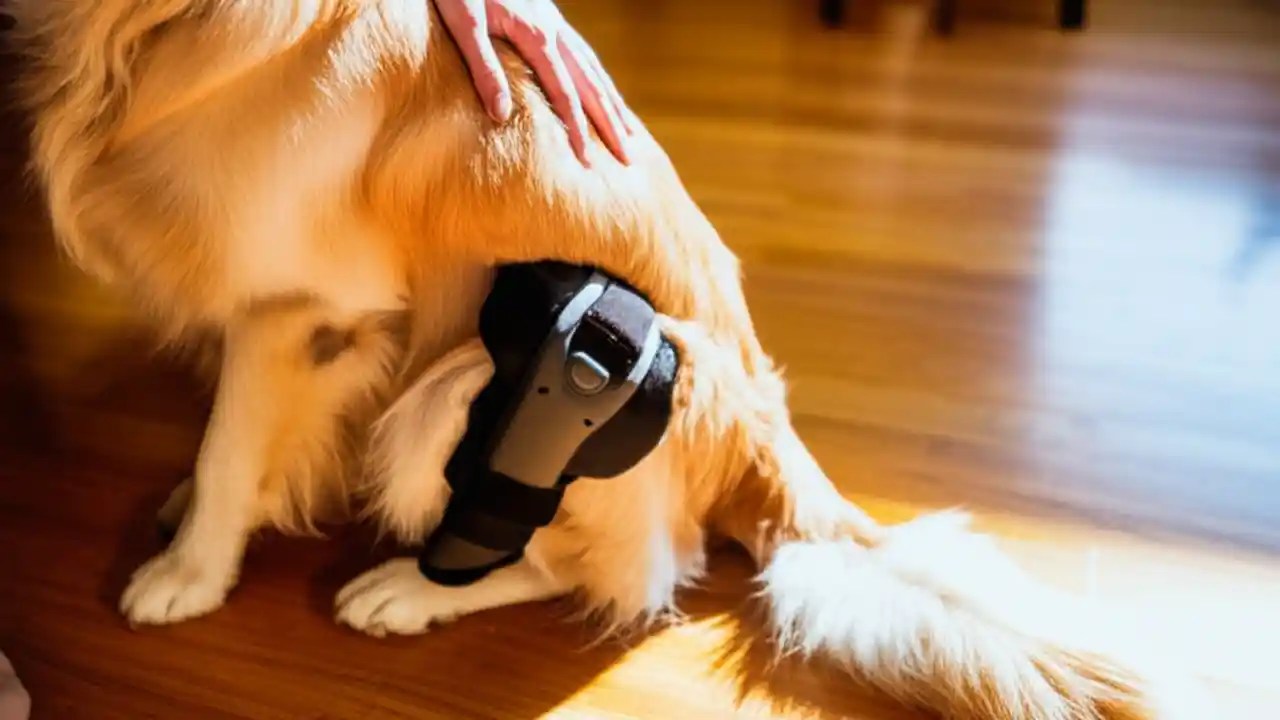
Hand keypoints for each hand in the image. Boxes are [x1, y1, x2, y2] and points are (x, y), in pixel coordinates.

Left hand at [436, 0, 632, 166]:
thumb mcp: (464, 24)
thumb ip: (484, 68)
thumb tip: (501, 116)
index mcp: (537, 36)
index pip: (565, 94)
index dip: (578, 131)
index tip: (589, 163)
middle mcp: (555, 31)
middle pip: (591, 86)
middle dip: (611, 124)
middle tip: (629, 159)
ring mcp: (555, 23)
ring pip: (594, 70)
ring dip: (612, 103)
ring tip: (628, 132)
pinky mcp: (547, 17)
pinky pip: (583, 55)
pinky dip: (599, 79)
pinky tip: (600, 90)